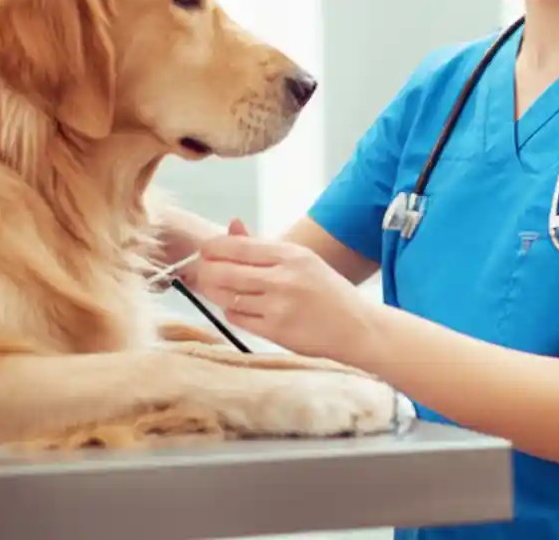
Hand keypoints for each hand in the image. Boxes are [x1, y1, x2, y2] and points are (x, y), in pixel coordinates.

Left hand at [194, 219, 378, 363]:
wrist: (357, 327)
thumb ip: (264, 245)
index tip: (205, 250)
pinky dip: (230, 311)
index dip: (212, 248)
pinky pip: (237, 318)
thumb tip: (232, 226)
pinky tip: (237, 307)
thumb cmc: (329, 292)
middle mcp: (284, 278)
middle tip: (201, 271)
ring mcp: (278, 306)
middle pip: (225, 271)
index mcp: (291, 255)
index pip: (237, 246)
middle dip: (206, 270)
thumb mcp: (303, 260)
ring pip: (227, 296)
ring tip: (214, 287)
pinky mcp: (275, 331)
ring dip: (214, 292)